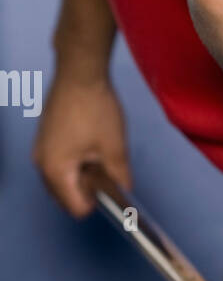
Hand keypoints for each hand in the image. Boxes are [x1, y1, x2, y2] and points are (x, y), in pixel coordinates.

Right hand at [32, 74, 130, 216]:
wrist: (79, 72)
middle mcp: (41, 164)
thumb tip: (124, 191)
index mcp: (56, 171)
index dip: (98, 202)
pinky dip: (75, 162)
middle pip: (67, 197)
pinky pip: (59, 163)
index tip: (112, 186)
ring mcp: (40, 150)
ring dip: (83, 176)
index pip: (76, 208)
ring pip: (63, 180)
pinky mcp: (44, 138)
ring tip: (99, 152)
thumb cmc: (95, 109)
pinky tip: (89, 143)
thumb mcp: (115, 148)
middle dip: (89, 190)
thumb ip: (119, 177)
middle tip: (107, 167)